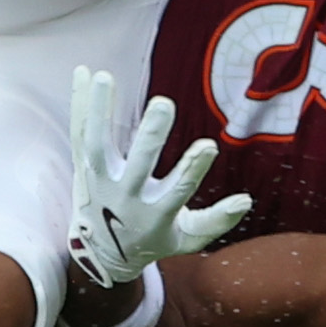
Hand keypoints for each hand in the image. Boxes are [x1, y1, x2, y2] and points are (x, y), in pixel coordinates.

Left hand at [68, 68, 248, 288]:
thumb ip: (216, 220)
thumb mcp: (187, 238)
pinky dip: (80, 104)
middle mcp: (125, 195)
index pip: (177, 190)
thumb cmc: (153, 239)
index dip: (193, 168)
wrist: (102, 255)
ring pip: (97, 144)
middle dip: (150, 136)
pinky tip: (83, 72)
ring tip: (106, 76)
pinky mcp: (83, 167)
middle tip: (163, 103)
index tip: (209, 145)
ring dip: (100, 111)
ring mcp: (100, 180)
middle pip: (138, 164)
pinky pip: (79, 132)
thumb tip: (246, 200)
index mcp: (155, 213)